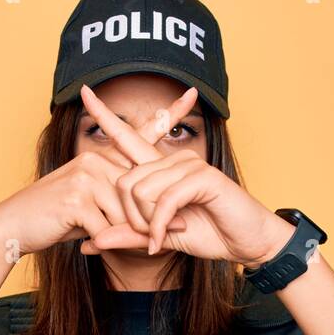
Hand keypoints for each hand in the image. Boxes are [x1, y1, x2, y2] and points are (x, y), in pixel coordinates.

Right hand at [0, 89, 196, 258]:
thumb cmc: (54, 219)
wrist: (13, 226)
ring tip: (113, 244)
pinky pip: (109, 228)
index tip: (194, 92)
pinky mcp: (78, 199)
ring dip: (126, 236)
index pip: (140, 133)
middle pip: (141, 193)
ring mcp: (86, 176)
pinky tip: (92, 246)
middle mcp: (96, 160)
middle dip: (153, 222)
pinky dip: (107, 243)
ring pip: (128, 214)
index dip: (169, 114)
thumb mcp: (90, 208)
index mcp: (102, 157)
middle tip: (164, 239)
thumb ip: (119, 207)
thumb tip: (158, 224)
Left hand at [79, 84, 294, 265]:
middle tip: (151, 238)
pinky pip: (163, 200)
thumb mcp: (160, 239)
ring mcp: (188, 164)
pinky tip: (164, 241)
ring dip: (148, 225)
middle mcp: (173, 159)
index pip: (127, 136)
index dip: (104, 116)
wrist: (249, 243)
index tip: (84, 91)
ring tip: (163, 238)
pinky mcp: (202, 176)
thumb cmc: (211, 234)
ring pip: (141, 192)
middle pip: (125, 182)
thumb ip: (127, 236)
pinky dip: (160, 227)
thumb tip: (87, 243)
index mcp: (161, 169)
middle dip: (132, 219)